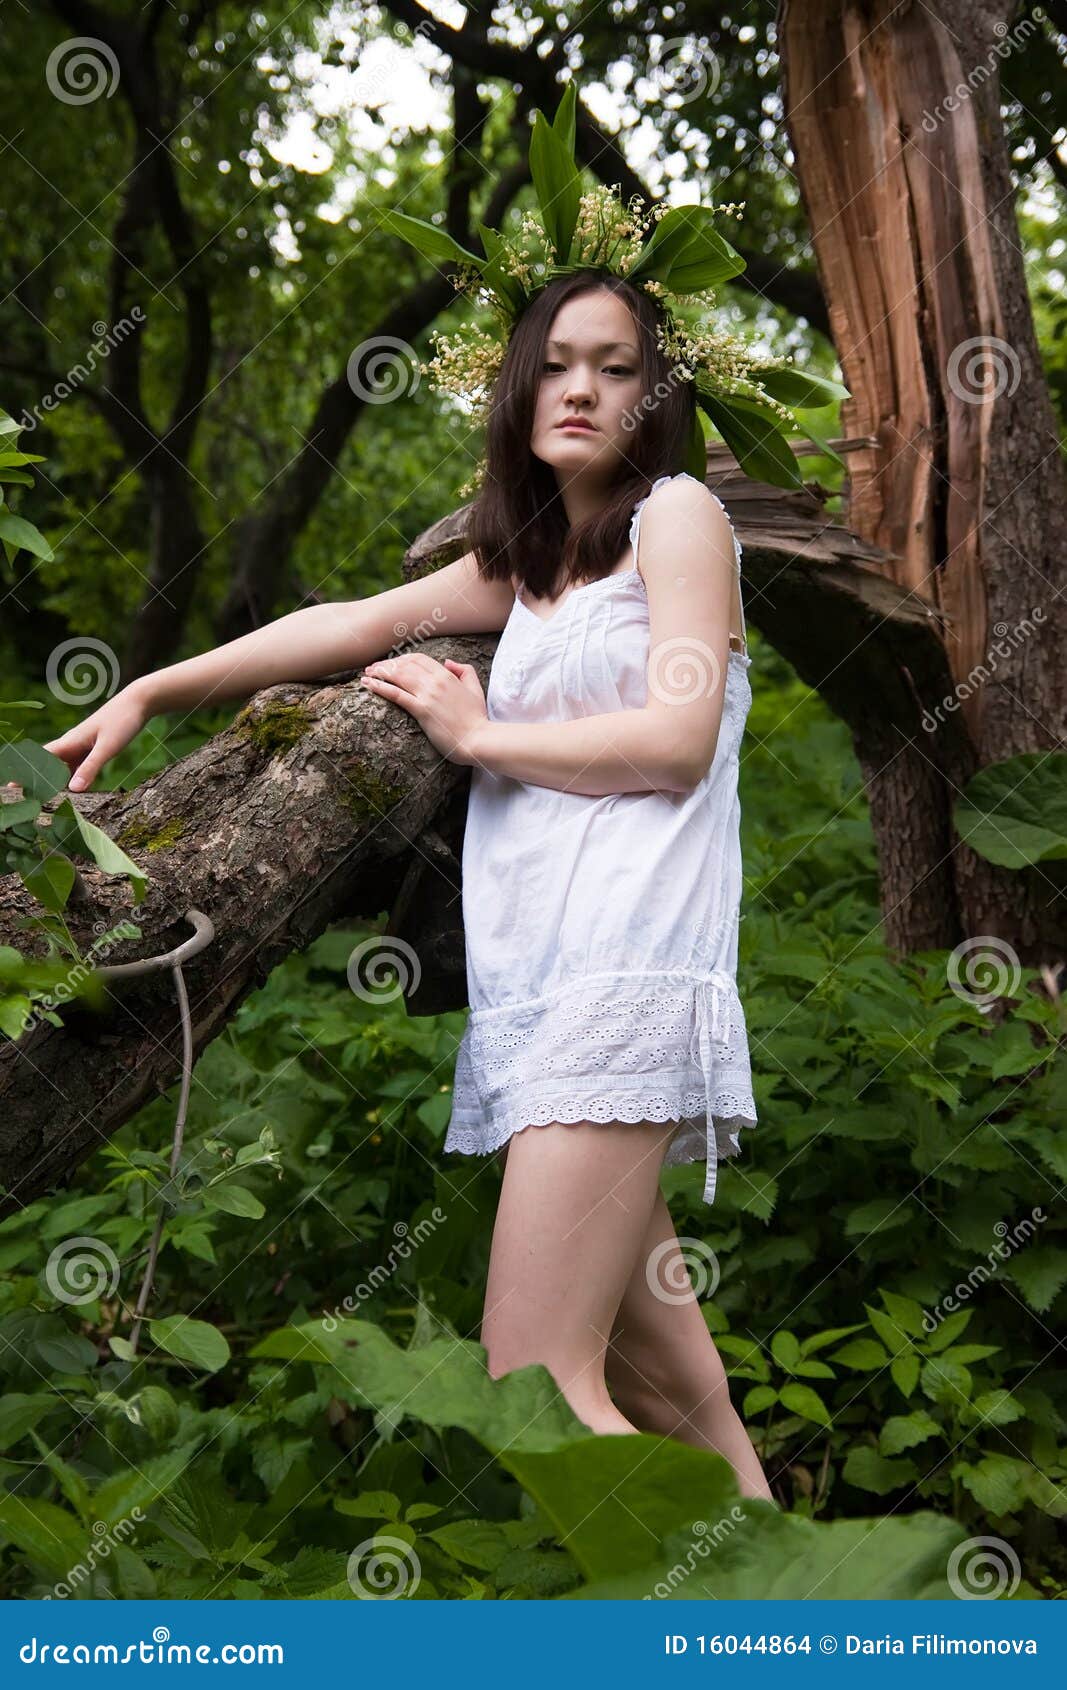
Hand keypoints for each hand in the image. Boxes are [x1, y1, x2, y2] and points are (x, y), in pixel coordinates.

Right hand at [37, 681, 151, 792]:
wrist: (138, 703)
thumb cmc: (122, 721)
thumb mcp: (108, 747)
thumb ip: (91, 767)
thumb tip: (73, 790)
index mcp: (70, 741)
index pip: (41, 759)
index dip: (26, 772)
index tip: (13, 786)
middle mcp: (72, 744)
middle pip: (49, 765)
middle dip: (37, 779)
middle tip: (26, 797)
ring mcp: (83, 747)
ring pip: (64, 768)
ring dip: (56, 781)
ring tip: (46, 798)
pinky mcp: (94, 749)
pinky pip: (78, 766)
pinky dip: (74, 778)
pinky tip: (74, 792)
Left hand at [360, 654, 487, 765]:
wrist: (478, 739)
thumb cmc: (477, 718)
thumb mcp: (475, 688)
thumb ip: (464, 670)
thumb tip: (447, 662)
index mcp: (447, 675)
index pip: (419, 659)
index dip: (402, 658)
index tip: (392, 663)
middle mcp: (435, 681)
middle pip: (405, 664)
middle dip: (387, 664)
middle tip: (373, 668)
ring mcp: (428, 695)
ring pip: (398, 675)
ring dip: (379, 672)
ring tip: (366, 674)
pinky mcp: (422, 710)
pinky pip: (396, 694)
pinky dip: (380, 686)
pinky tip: (368, 684)